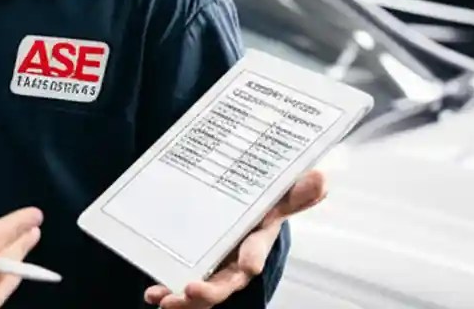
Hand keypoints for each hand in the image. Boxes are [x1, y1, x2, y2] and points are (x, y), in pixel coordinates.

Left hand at [144, 170, 326, 308]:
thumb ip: (295, 193)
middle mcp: (235, 263)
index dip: (253, 258)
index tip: (248, 264)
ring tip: (164, 301)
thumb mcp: (276, 197)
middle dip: (209, 291)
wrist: (245, 215)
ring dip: (184, 300)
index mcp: (255, 244)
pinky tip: (153, 294)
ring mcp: (214, 270)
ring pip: (202, 292)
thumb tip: (321, 178)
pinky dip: (166, 291)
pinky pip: (181, 285)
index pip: (256, 252)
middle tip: (192, 291)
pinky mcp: (195, 270)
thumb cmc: (262, 209)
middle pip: (225, 283)